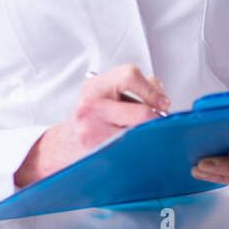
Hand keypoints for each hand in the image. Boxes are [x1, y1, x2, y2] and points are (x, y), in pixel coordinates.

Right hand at [15, 64, 168, 186]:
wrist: (66, 143)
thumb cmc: (93, 114)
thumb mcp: (107, 91)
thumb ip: (136, 86)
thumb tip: (161, 99)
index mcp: (95, 86)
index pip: (130, 76)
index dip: (152, 89)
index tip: (163, 101)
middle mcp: (91, 107)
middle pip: (141, 112)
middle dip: (156, 117)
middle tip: (160, 119)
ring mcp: (93, 132)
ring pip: (138, 133)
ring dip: (148, 132)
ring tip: (144, 130)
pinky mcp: (96, 152)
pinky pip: (130, 148)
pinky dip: (139, 145)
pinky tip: (135, 142)